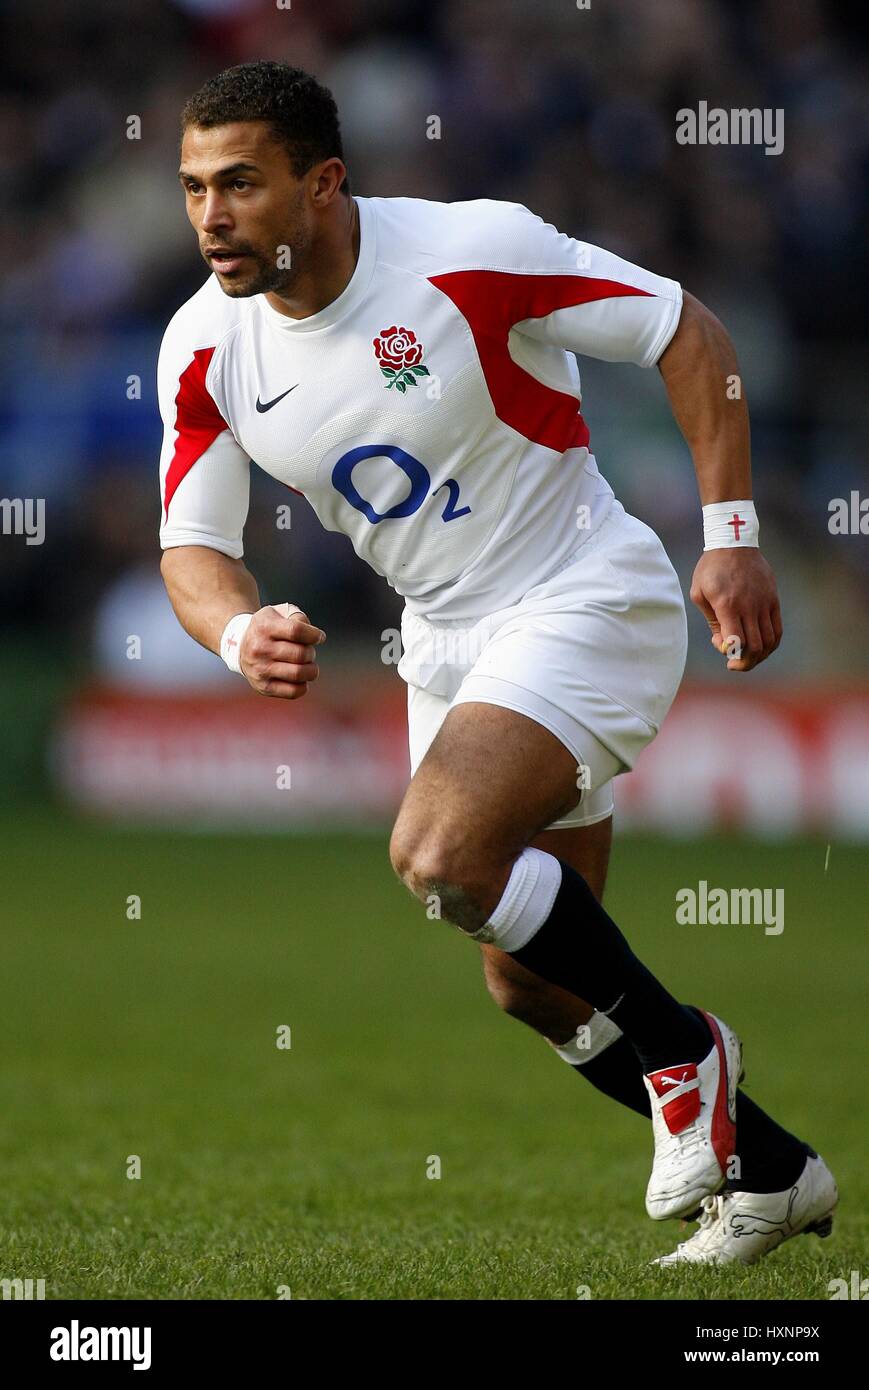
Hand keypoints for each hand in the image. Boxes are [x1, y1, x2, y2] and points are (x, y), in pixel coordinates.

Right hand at [239, 602, 325, 697]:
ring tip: (308, 665)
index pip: (296, 630)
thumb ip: (298, 617)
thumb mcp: (278, 613)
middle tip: (309, 652)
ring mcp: (260, 669)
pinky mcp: (263, 687)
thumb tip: (313, 635)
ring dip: (311, 670)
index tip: (319, 637)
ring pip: (299, 673)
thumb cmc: (268, 629)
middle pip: (300, 654)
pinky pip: (293, 691)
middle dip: (311, 652)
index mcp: (264, 626)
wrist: (240, 647)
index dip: (314, 635)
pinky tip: (300, 678)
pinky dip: (304, 685)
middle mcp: (259, 648)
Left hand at [689, 549, 781, 671]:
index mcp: (727, 605)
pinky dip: (771, 644)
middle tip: (734, 663)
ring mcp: (764, 603)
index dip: (731, 654)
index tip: (724, 654)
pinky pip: (777, 629)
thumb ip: (711, 621)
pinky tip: (761, 647)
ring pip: (769, 641)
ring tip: (747, 656)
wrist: (734, 543)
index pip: (736, 640)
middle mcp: (749, 606)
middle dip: (744, 662)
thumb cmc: (711, 569)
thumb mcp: (699, 593)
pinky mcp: (773, 600)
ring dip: (759, 656)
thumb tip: (723, 643)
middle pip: (755, 646)